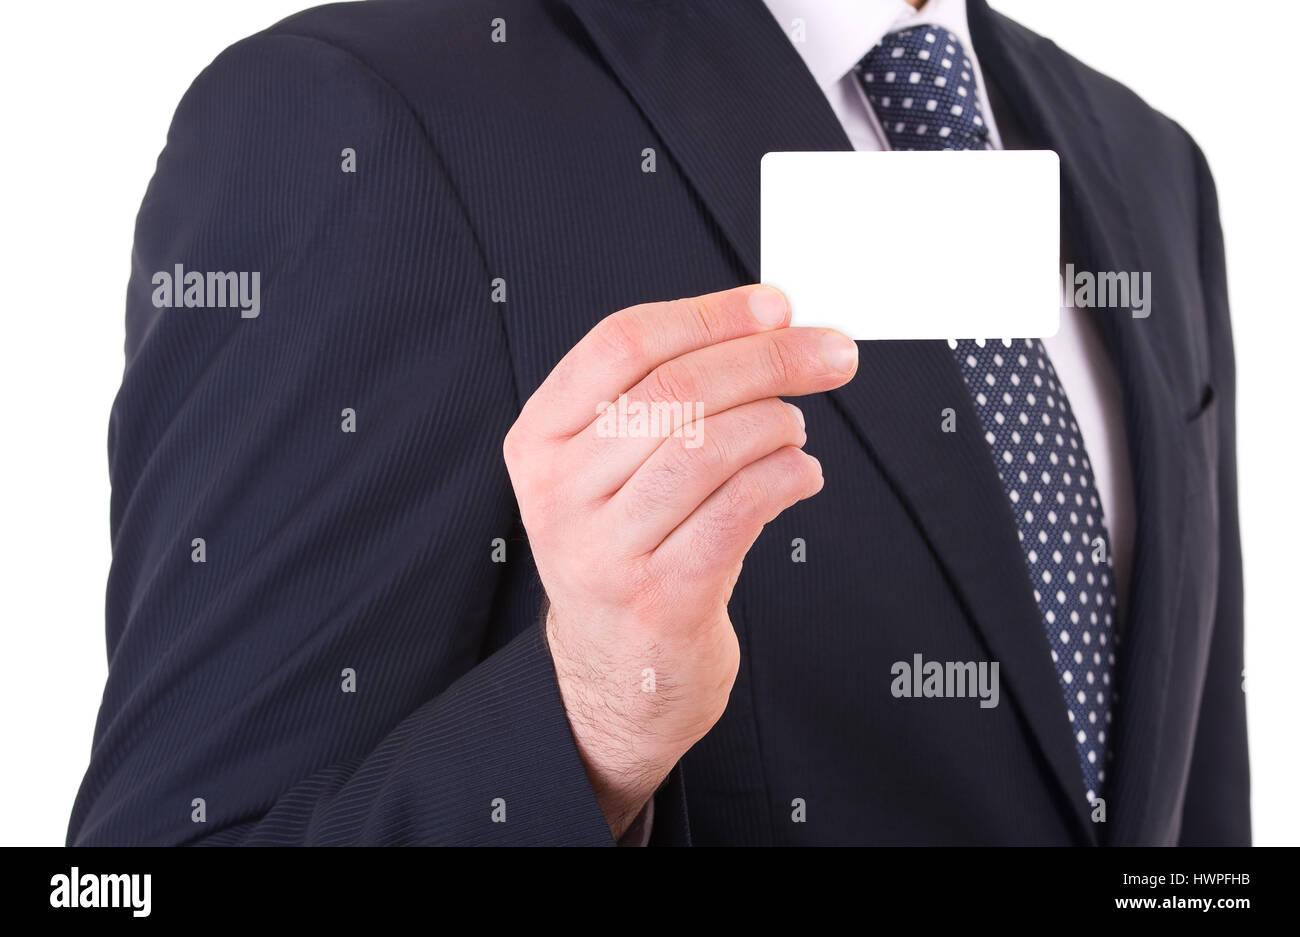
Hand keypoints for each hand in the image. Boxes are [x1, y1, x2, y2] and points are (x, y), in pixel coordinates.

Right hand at [501, 285, 857, 836]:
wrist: (618, 668)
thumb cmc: (629, 549)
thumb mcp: (608, 467)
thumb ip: (661, 396)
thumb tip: (768, 322)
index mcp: (540, 440)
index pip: (621, 343)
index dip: (710, 314)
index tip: (774, 307)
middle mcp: (559, 492)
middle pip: (676, 390)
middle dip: (771, 359)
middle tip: (829, 354)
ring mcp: (605, 549)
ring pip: (711, 446)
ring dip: (777, 424)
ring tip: (794, 431)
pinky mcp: (659, 596)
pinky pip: (740, 508)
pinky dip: (787, 477)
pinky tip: (799, 474)